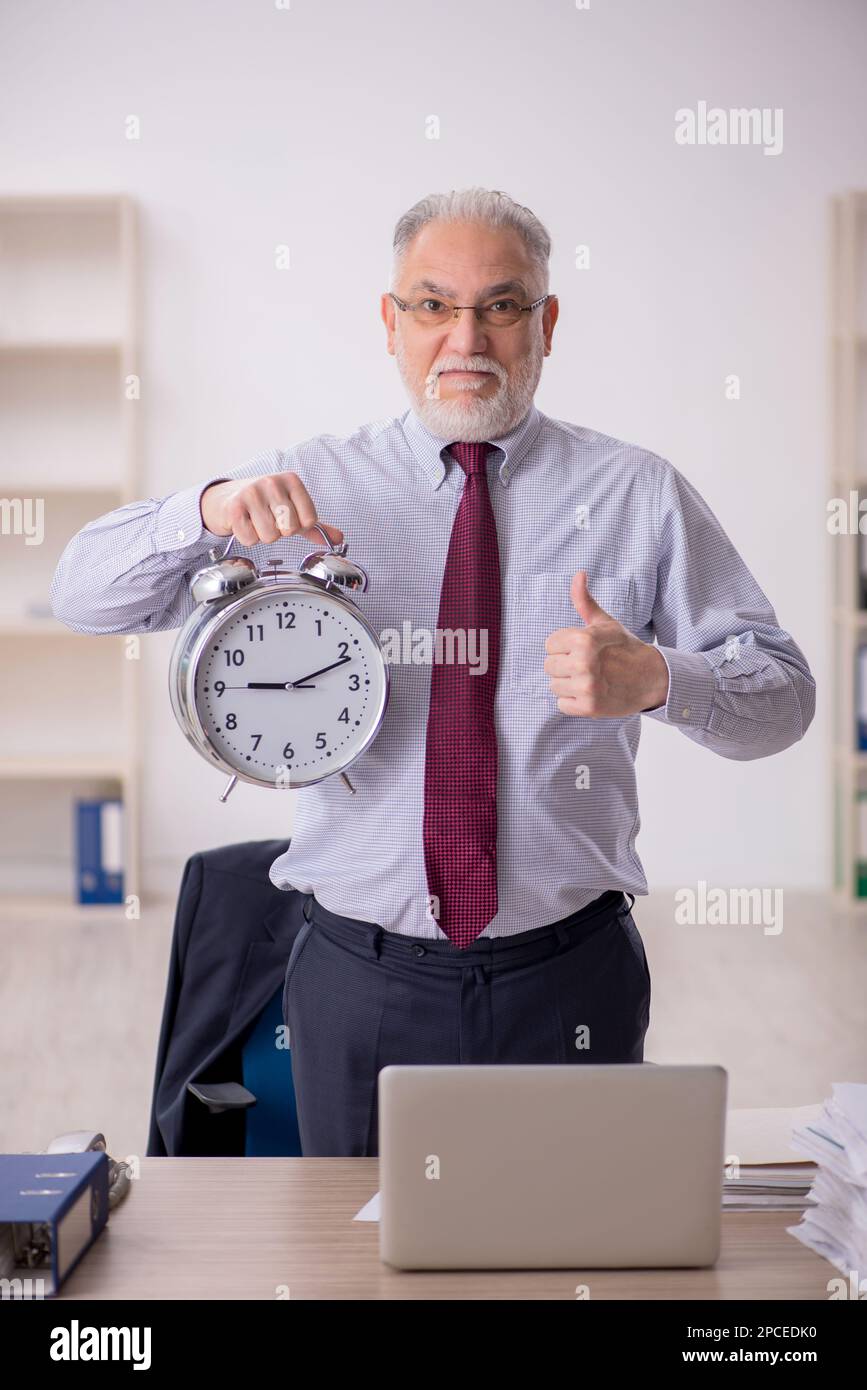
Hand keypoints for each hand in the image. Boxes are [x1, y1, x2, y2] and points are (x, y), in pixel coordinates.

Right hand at [200, 471, 343, 546]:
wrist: (228, 498)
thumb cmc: (265, 505)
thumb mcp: (293, 510)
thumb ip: (315, 526)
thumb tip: (338, 538)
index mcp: (291, 481)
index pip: (309, 520)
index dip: (298, 526)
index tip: (287, 518)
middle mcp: (272, 482)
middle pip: (289, 529)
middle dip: (280, 532)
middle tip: (270, 520)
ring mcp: (252, 492)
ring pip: (269, 537)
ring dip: (262, 535)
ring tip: (256, 521)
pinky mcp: (234, 507)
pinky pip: (250, 539)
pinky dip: (247, 537)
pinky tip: (244, 524)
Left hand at [543, 572, 669, 716]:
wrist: (652, 678)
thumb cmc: (624, 648)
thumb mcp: (605, 623)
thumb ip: (585, 601)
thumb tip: (579, 574)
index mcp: (584, 639)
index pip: (549, 644)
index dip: (564, 646)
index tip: (583, 649)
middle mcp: (583, 663)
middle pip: (549, 666)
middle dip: (565, 665)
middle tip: (588, 666)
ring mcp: (587, 687)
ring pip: (554, 686)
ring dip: (569, 684)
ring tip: (590, 680)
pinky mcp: (589, 708)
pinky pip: (562, 705)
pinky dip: (574, 702)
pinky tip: (591, 694)